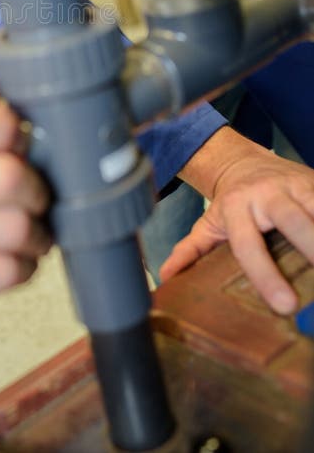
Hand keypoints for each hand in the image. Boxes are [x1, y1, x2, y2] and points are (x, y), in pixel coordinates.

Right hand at [0, 38, 50, 363]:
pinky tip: (10, 259)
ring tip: (23, 230)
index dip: (3, 122)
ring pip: (14, 225)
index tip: (13, 138)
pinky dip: (23, 266)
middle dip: (35, 189)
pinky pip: (7, 269)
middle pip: (4, 175)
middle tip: (31, 195)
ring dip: (34, 232)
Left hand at [160, 140, 313, 313]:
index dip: (266, 275)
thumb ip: (190, 250)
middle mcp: (268, 194)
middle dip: (313, 246)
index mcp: (237, 207)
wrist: (244, 160)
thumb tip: (166, 278)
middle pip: (295, 221)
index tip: (285, 305)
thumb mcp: (207, 223)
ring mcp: (297, 185)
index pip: (250, 245)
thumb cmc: (230, 201)